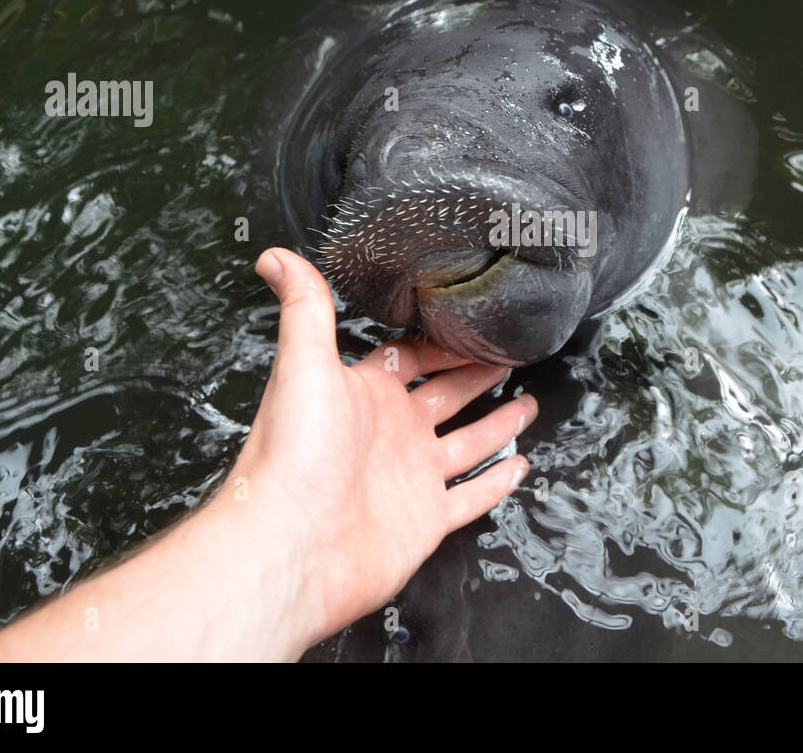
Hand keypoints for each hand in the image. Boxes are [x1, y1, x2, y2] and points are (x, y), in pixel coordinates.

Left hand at [223, 247, 533, 648]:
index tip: (477, 325)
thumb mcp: (303, 363)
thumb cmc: (290, 456)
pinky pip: (470, 497)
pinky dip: (495, 484)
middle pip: (445, 396)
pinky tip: (516, 467)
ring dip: (496, 426)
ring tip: (526, 405)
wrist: (290, 545)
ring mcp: (410, 478)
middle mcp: (389, 434)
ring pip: (466, 445)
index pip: (412, 358)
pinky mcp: (425, 520)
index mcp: (365, 395)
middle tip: (512, 357)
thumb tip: (276, 256)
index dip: (444, 343)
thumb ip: (305, 307)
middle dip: (477, 375)